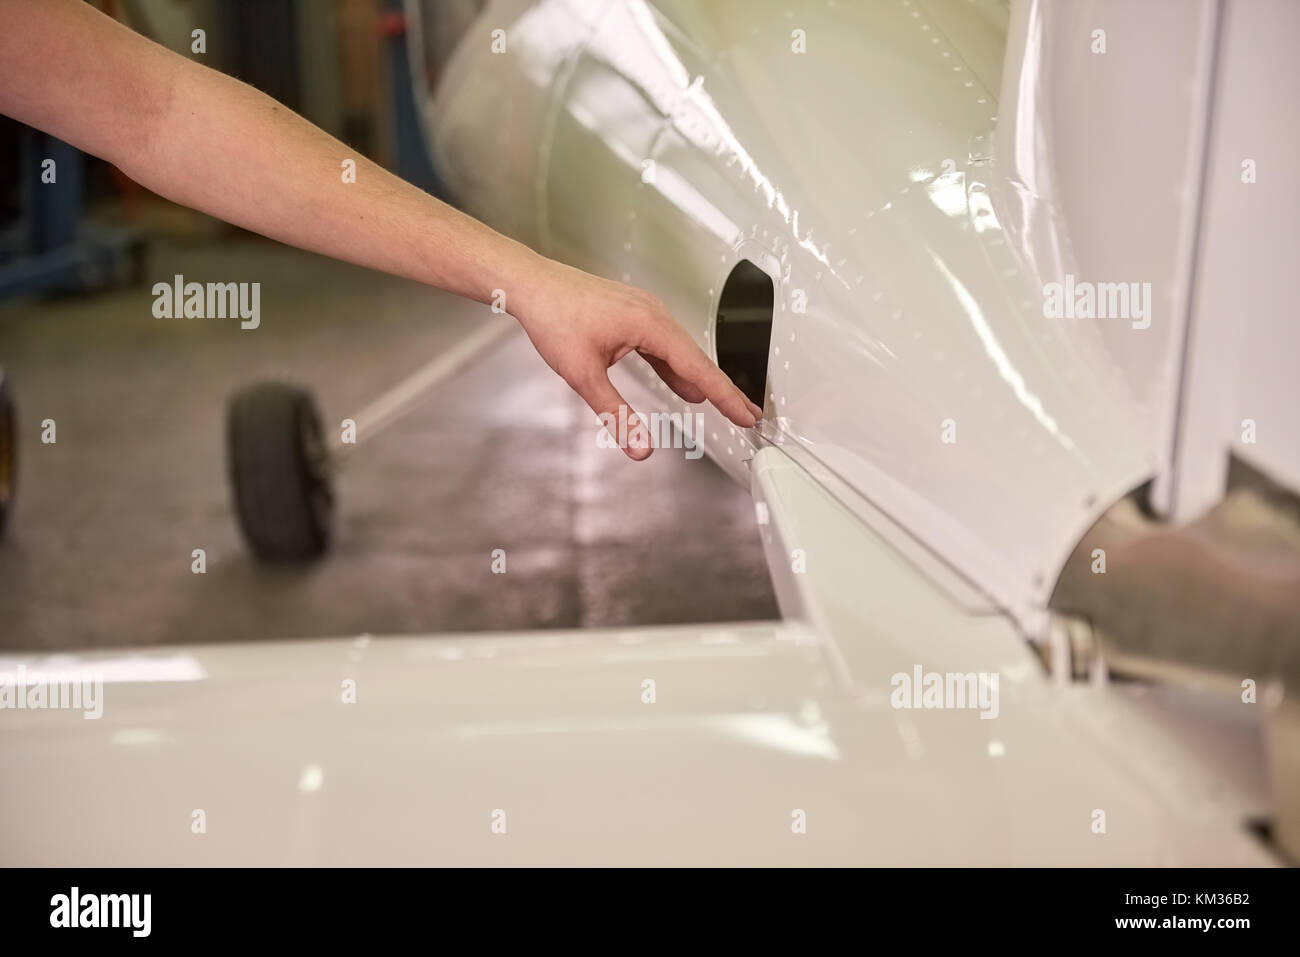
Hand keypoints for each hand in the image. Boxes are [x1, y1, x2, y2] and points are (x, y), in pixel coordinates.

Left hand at [513, 258, 762, 459]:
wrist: (530, 284)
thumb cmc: (553, 317)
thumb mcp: (583, 375)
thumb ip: (615, 414)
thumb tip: (639, 448)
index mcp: (650, 324)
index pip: (698, 367)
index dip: (725, 395)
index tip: (746, 415)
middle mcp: (654, 313)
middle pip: (696, 357)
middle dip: (721, 389)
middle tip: (745, 415)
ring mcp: (644, 310)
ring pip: (680, 350)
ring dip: (697, 378)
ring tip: (716, 404)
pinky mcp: (633, 313)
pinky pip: (663, 343)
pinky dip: (674, 365)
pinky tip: (679, 383)